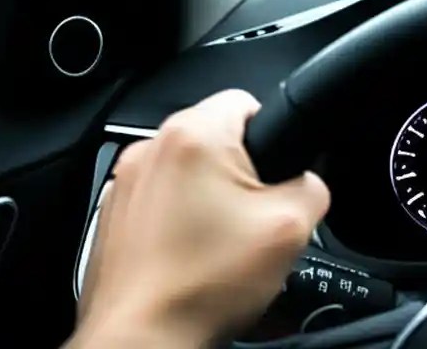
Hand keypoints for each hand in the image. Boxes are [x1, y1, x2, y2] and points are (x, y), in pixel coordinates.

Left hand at [68, 90, 330, 347]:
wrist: (141, 340)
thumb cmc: (199, 287)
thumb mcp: (292, 227)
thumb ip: (312, 187)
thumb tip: (306, 184)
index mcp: (193, 135)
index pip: (250, 100)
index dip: (276, 137)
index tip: (275, 177)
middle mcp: (150, 150)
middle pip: (220, 140)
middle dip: (245, 176)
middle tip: (254, 222)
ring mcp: (125, 184)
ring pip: (191, 174)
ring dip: (212, 200)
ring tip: (222, 247)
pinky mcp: (114, 215)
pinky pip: (163, 203)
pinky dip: (182, 224)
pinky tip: (195, 260)